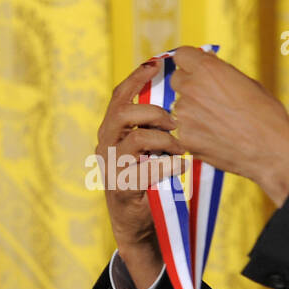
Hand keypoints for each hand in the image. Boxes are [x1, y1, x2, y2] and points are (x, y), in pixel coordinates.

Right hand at [95, 59, 185, 288]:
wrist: (136, 223)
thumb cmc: (147, 179)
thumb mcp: (149, 148)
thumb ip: (154, 125)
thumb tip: (180, 96)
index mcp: (111, 131)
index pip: (118, 97)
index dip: (135, 78)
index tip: (156, 65)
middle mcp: (106, 145)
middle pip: (121, 113)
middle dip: (151, 110)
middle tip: (175, 119)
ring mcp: (111, 167)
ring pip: (135, 140)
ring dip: (163, 139)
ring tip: (180, 147)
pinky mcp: (122, 188)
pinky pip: (145, 170)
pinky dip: (168, 165)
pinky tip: (182, 165)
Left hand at [168, 46, 288, 205]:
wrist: (271, 151)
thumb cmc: (266, 116)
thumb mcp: (248, 82)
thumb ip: (222, 72)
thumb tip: (209, 63)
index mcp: (208, 70)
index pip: (182, 55)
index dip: (190, 63)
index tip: (195, 69)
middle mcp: (192, 88)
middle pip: (177, 80)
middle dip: (189, 86)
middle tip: (208, 98)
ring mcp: (185, 114)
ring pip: (180, 107)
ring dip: (192, 111)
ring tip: (217, 123)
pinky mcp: (185, 137)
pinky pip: (183, 130)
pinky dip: (194, 133)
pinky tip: (214, 138)